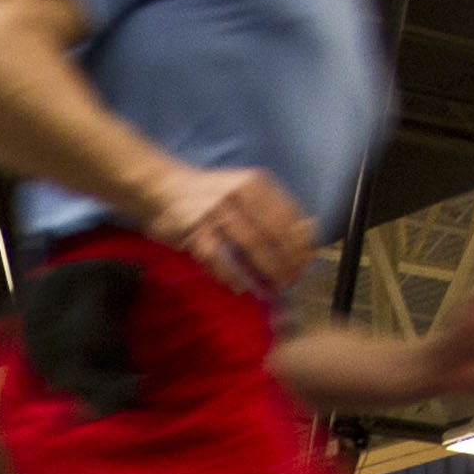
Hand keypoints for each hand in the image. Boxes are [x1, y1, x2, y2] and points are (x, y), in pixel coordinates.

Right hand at [149, 164, 313, 296]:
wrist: (162, 187)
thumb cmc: (210, 195)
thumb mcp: (245, 192)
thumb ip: (274, 209)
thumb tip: (310, 229)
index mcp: (254, 183)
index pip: (287, 217)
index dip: (298, 244)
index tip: (304, 265)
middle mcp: (237, 193)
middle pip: (270, 235)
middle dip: (284, 264)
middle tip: (288, 283)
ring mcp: (214, 211)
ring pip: (249, 247)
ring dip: (263, 272)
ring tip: (270, 290)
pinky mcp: (193, 229)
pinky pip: (218, 258)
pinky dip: (230, 276)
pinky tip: (239, 287)